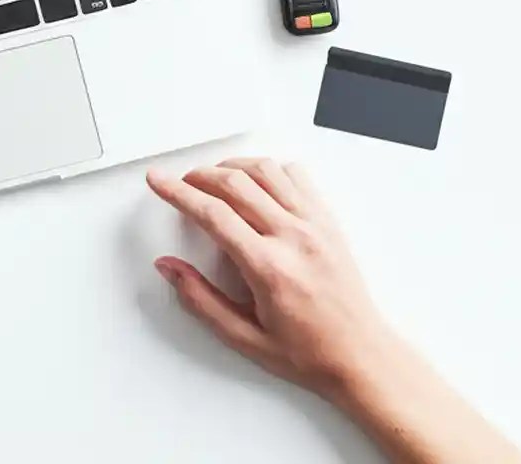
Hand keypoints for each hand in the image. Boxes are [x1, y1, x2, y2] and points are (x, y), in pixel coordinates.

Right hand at [148, 159, 396, 399]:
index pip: (213, 214)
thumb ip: (201, 300)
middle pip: (236, 182)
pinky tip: (257, 182)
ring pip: (266, 170)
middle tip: (182, 183)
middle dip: (199, 176)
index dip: (178, 193)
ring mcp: (315, 225)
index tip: (159, 182)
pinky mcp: (328, 221)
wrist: (361, 355)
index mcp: (269, 268)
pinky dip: (270, 170)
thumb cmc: (309, 352)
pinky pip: (297, 176)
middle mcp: (294, 238)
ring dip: (233, 166)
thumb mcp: (244, 338)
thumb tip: (169, 268)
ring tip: (214, 178)